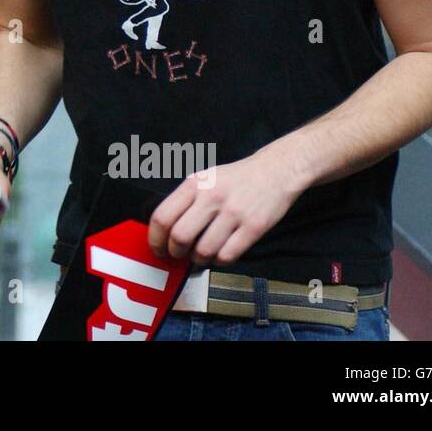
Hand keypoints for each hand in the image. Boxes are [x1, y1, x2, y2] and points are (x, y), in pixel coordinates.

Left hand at [147, 149, 303, 266]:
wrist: (276, 170)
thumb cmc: (236, 178)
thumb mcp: (204, 178)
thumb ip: (185, 200)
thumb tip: (164, 230)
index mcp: (194, 184)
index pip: (163, 217)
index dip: (155, 239)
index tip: (158, 249)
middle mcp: (211, 197)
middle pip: (180, 237)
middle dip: (175, 252)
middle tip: (178, 255)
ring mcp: (233, 212)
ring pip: (204, 250)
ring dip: (198, 260)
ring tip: (200, 255)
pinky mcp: (253, 227)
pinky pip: (227, 255)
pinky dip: (219, 261)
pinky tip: (220, 254)